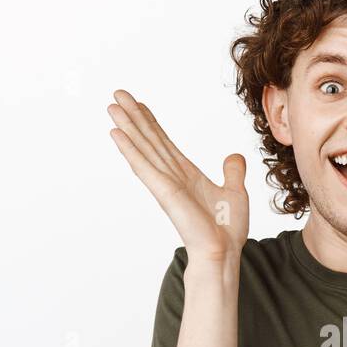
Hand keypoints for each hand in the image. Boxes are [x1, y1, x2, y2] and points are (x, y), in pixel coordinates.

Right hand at [108, 89, 248, 260]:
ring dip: (127, 126)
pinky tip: (116, 134)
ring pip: (143, 148)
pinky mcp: (164, 193)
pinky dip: (130, 149)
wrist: (223, 252)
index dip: (151, 122)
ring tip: (112, 106)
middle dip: (134, 117)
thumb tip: (234, 157)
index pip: (164, 142)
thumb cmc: (226, 231)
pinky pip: (144, 166)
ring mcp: (165, 184)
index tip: (139, 104)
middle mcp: (172, 176)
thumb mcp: (235, 192)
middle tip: (117, 94)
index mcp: (186, 175)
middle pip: (149, 140)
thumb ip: (232, 173)